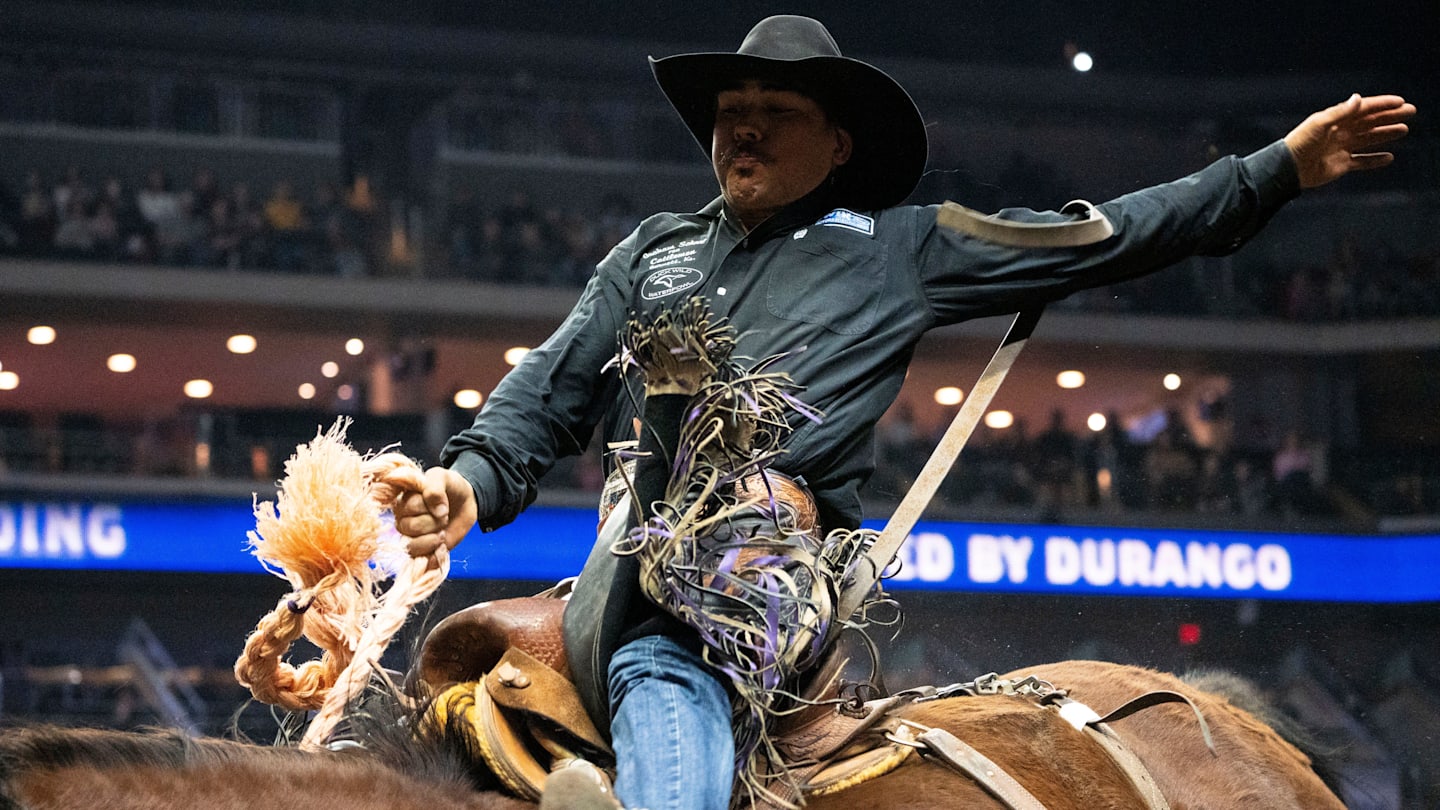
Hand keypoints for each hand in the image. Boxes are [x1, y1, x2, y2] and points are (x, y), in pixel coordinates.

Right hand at [391, 466, 478, 556]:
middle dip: (433, 522)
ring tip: (442, 530)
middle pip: (410, 526)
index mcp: (403, 499)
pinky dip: (433, 554)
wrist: (466, 501)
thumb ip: (434, 488)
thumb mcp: (443, 478)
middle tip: (444, 516)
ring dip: (433, 538)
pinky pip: (418, 559)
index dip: (429, 506)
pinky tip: (442, 544)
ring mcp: (410, 535)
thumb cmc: (450, 487)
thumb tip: (438, 511)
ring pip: (412, 545)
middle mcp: (402, 518)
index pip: (409, 507)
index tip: (441, 502)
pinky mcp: (421, 549)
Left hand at [1284, 94, 1415, 188]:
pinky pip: (1362, 162)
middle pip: (1370, 122)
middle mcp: (1340, 132)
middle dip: (1390, 117)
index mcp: (1336, 120)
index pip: (1363, 109)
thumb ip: (1341, 112)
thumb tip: (1359, 98)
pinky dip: (1374, 160)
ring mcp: (1341, 149)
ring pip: (1369, 139)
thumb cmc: (1300, 143)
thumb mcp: (1320, 124)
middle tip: (1410, 112)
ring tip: (1404, 130)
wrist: (1288, 169)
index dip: (1382, 104)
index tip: (1400, 101)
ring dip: (1386, 134)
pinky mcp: (1341, 165)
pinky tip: (1389, 157)